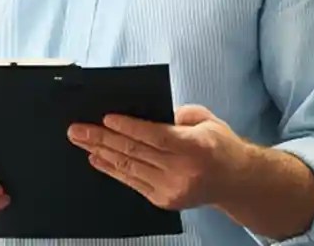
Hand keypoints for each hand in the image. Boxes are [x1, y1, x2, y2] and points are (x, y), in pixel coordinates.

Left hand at [67, 104, 253, 210]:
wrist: (236, 182)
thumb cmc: (219, 145)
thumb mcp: (206, 120)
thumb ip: (178, 114)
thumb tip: (144, 112)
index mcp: (196, 147)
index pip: (156, 136)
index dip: (129, 127)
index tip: (105, 118)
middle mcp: (184, 171)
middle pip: (136, 152)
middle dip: (102, 139)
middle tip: (77, 129)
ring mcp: (173, 189)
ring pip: (130, 168)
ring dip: (101, 153)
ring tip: (80, 141)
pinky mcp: (164, 200)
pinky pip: (132, 182)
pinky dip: (112, 169)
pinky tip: (97, 158)